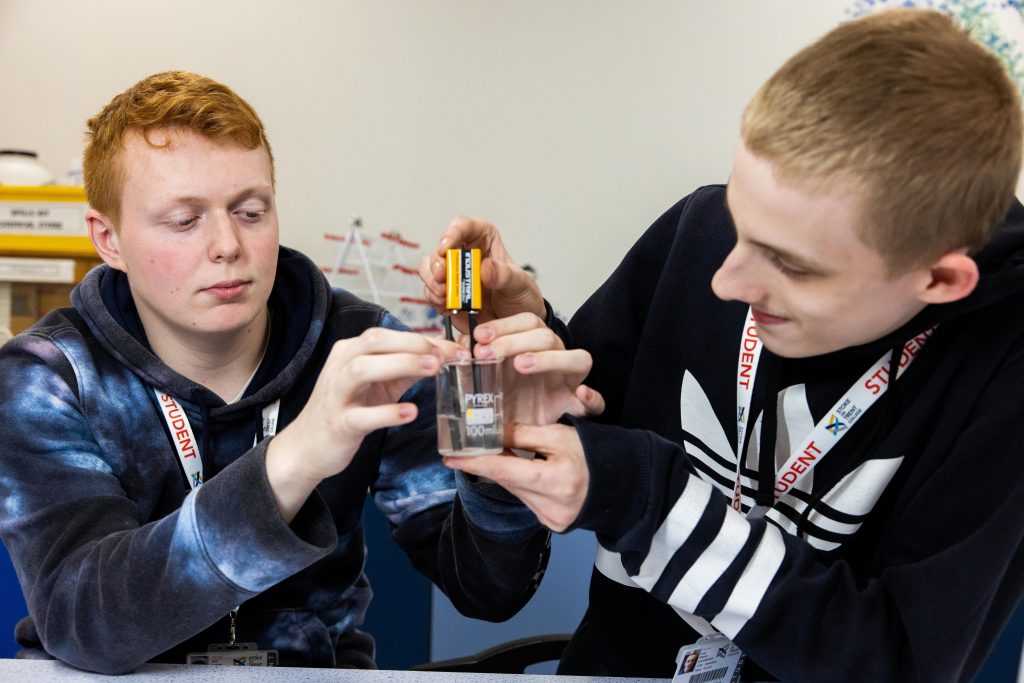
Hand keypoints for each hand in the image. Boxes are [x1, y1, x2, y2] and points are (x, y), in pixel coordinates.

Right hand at [267, 328, 457, 521]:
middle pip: (374, 343)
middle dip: (411, 345)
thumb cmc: (348, 408)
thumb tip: (445, 355)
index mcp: (350, 351)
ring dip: (400, 365)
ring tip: (432, 370)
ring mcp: (337, 394)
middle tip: (443, 355)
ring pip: (363, 369)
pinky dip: (387, 413)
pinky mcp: (339, 423)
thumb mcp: (379, 383)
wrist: (310, 445)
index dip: (421, 338)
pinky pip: (362, 415)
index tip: (453, 348)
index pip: (386, 336)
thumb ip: (408, 368)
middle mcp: (340, 366)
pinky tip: (410, 412)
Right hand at [418, 216, 545, 328]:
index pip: (464, 226)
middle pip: (441, 250)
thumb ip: (504, 275)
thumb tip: (485, 267)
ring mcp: (452, 275)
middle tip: (442, 277)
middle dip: (437, 263)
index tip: (446, 247)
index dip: (452, 232)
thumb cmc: (520, 297)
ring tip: (445, 295)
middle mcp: (464, 255)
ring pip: (428, 268)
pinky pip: (430, 291)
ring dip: (431, 281)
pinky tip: (447, 305)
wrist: (515, 325)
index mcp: (484, 241)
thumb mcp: (520, 284)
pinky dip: (434, 298)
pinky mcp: (445, 294)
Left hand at [444, 423, 587, 531]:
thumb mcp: (560, 435)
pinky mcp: (552, 524)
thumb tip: (491, 433)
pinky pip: (525, 499)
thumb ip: (524, 435)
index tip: (449, 458)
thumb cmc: (594, 453)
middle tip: (466, 448)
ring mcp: (552, 519)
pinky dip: (519, 483)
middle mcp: (552, 506)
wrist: (621, 483)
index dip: (475, 464)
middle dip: (487, 464)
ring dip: (504, 473)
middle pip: (507, 481)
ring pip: (514, 491)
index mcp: (556, 480)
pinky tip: (519, 470)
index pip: (504, 471)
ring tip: (493, 454)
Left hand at [471, 312, 603, 423]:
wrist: (520, 436)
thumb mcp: (486, 382)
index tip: (478, 336)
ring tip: (521, 365)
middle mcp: (556, 358)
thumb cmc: (506, 402)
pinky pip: (597, 401)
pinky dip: (592, 398)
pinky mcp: (580, 408)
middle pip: (546, 336)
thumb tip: (457, 348)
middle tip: (487, 353)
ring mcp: (571, 382)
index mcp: (533, 347)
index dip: (503, 325)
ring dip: (548, 359)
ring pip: (577, 358)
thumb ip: (475, 365)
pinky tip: (579, 395)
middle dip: (515, 340)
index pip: (527, 322)